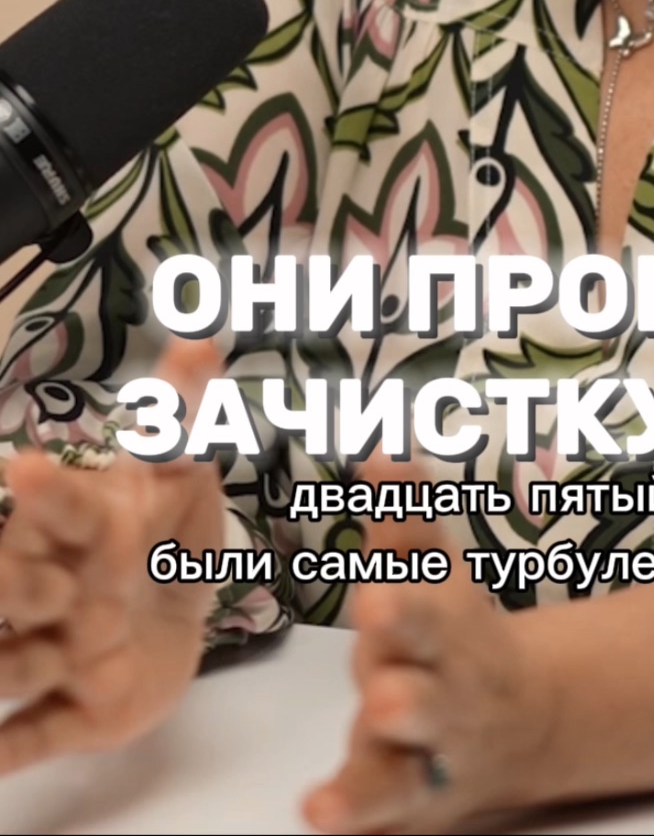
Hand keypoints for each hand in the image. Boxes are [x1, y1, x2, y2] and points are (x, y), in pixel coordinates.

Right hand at [0, 336, 225, 772]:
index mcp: (89, 525)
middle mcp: (58, 587)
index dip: (50, 492)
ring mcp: (58, 653)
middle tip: (39, 586)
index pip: (62, 504)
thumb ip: (184, 413)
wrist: (172, 623)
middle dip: (14, 582)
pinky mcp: (72, 715)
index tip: (30, 470)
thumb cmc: (163, 536)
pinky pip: (36, 737)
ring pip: (16, 660)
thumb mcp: (181, 475)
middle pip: (19, 582)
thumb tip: (199, 337)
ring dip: (7, 666)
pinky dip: (10, 751)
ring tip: (19, 666)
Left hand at [302, 463, 551, 834]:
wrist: (522, 721)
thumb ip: (406, 517)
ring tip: (330, 802)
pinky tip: (318, 822)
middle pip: (425, 703)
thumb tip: (373, 454)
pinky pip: (380, 827)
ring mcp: (424, 766)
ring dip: (368, 787)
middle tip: (384, 700)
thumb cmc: (455, 631)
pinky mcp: (405, 814)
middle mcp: (442, 702)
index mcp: (448, 633)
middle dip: (406, 701)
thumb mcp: (440, 568)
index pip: (427, 617)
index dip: (405, 611)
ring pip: (397, 782)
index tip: (373, 604)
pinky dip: (354, 827)